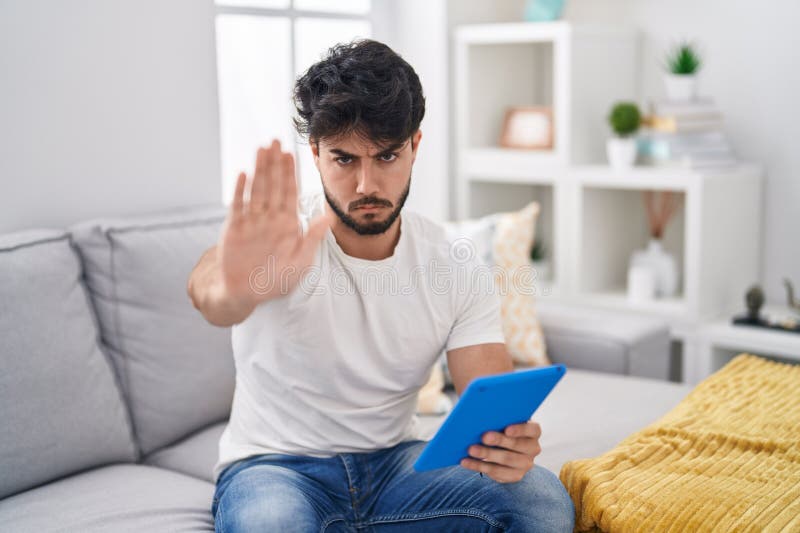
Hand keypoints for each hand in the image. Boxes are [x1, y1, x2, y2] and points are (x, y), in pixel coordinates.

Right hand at [218, 139, 333, 305]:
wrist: (246, 293)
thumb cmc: (275, 280)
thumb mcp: (300, 262)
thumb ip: (311, 238)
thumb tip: (327, 217)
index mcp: (287, 224)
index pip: (290, 192)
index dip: (290, 173)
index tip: (292, 154)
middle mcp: (269, 218)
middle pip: (273, 185)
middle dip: (275, 163)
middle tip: (276, 140)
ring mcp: (251, 221)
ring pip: (256, 189)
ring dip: (259, 169)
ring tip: (261, 149)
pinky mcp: (234, 228)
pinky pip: (238, 205)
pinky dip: (240, 190)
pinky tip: (243, 173)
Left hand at [460, 421, 542, 482]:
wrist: (503, 445)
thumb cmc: (501, 426)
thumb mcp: (504, 419)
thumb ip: (498, 415)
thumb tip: (481, 410)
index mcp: (533, 432)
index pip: (532, 429)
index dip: (520, 429)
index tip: (506, 429)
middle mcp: (533, 448)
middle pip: (517, 446)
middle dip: (499, 441)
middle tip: (483, 436)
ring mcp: (525, 464)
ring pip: (505, 461)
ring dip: (486, 455)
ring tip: (470, 450)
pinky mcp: (514, 475)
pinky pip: (496, 473)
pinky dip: (478, 466)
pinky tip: (466, 461)